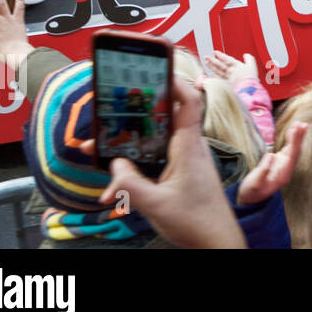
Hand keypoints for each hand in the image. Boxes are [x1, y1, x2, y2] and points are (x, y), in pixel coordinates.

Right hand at [100, 77, 245, 247]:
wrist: (216, 243)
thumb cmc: (196, 222)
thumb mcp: (155, 205)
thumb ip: (130, 184)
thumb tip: (114, 164)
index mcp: (188, 146)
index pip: (188, 101)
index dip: (174, 80)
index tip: (153, 68)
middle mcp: (187, 147)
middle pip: (160, 118)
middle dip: (131, 115)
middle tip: (106, 111)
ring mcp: (183, 160)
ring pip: (151, 143)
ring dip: (126, 148)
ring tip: (95, 152)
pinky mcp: (179, 174)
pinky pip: (153, 163)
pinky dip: (132, 171)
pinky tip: (111, 192)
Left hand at [204, 50, 257, 87]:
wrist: (249, 89)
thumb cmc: (251, 77)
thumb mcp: (252, 65)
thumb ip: (249, 58)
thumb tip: (246, 55)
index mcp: (236, 65)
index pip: (226, 59)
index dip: (220, 55)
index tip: (214, 52)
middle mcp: (230, 70)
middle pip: (219, 64)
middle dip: (212, 60)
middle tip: (206, 56)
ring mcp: (228, 77)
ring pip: (218, 71)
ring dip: (211, 67)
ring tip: (206, 63)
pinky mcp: (228, 83)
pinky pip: (220, 79)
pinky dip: (216, 76)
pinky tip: (212, 74)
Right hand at [236, 122, 305, 205]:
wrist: (249, 199)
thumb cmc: (251, 192)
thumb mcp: (254, 183)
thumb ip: (263, 170)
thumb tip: (271, 155)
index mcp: (283, 175)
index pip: (292, 156)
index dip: (294, 142)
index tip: (295, 130)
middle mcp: (286, 170)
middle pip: (296, 152)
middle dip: (299, 138)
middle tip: (302, 124)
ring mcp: (284, 166)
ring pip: (293, 150)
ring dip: (297, 137)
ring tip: (301, 124)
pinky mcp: (279, 163)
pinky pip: (288, 150)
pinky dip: (291, 140)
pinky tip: (293, 131)